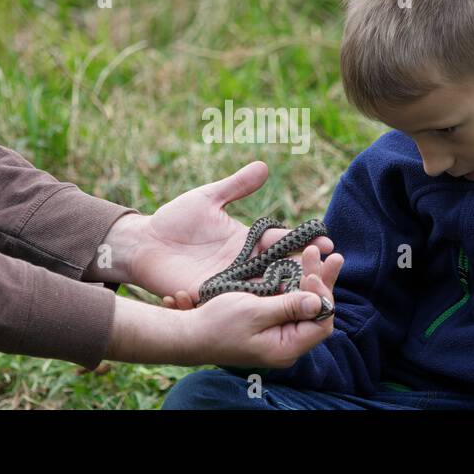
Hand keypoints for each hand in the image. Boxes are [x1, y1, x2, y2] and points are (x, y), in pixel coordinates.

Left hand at [125, 161, 333, 300]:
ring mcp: (230, 280)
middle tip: (328, 271)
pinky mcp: (213, 295)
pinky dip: (256, 304)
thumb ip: (236, 186)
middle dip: (305, 270)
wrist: (144, 243)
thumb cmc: (175, 219)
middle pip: (281, 268)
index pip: (283, 240)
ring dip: (286, 291)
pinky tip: (275, 307)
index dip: (304, 241)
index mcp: (248, 240)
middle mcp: (244, 263)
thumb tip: (263, 166)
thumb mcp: (208, 198)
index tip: (327, 241)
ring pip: (265, 289)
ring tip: (310, 295)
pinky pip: (238, 302)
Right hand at [183, 244, 343, 367]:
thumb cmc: (217, 324)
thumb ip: (287, 306)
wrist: (189, 334)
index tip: (312, 271)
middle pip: (317, 311)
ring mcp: (279, 333)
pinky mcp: (270, 322)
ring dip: (311, 277)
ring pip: (305, 303)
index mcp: (286, 347)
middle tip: (332, 255)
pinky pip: (290, 301)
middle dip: (322, 281)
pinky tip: (298, 262)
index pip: (321, 321)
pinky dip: (295, 282)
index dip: (323, 294)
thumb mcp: (253, 311)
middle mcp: (287, 343)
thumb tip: (320, 302)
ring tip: (316, 252)